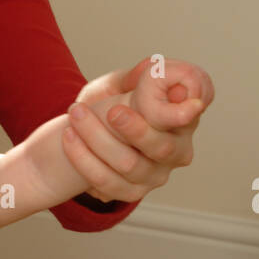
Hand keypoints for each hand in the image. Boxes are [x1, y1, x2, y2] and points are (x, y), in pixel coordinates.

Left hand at [62, 57, 213, 202]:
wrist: (81, 135)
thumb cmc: (109, 106)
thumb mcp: (117, 86)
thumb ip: (131, 78)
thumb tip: (150, 66)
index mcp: (184, 119)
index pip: (189, 116)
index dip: (182, 110)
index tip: (172, 95)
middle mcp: (177, 151)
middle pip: (162, 147)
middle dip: (136, 129)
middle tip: (111, 111)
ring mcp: (156, 175)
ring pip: (129, 164)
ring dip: (97, 139)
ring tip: (76, 114)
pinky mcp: (133, 193)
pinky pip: (107, 181)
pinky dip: (84, 159)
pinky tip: (69, 138)